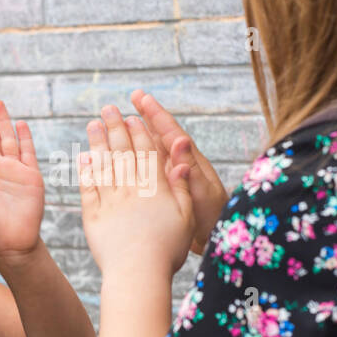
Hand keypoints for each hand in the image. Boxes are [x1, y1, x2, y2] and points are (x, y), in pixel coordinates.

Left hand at [79, 105, 194, 279]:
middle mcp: (130, 190)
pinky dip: (85, 172)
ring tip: (93, 124)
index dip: (140, 133)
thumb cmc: (168, 249)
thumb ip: (183, 186)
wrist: (137, 273)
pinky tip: (82, 159)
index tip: (133, 116)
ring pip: (103, 165)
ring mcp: (109, 201)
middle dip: (115, 128)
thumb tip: (183, 158)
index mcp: (155, 189)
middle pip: (122, 152)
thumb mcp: (187, 217)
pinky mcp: (92, 217)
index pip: (147, 153)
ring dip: (97, 142)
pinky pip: (87, 189)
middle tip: (108, 108)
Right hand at [129, 89, 227, 255]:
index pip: (169, 131)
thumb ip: (190, 168)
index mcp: (188, 162)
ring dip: (137, 137)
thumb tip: (181, 140)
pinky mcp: (168, 191)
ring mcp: (173, 177)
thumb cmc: (213, 217)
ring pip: (151, 152)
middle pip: (158, 136)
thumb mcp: (202, 192)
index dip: (155, 113)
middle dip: (144, 118)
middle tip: (129, 99)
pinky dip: (136, 162)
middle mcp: (179, 166)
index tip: (140, 96)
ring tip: (120, 124)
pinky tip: (123, 161)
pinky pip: (148, 171)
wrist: (216, 239)